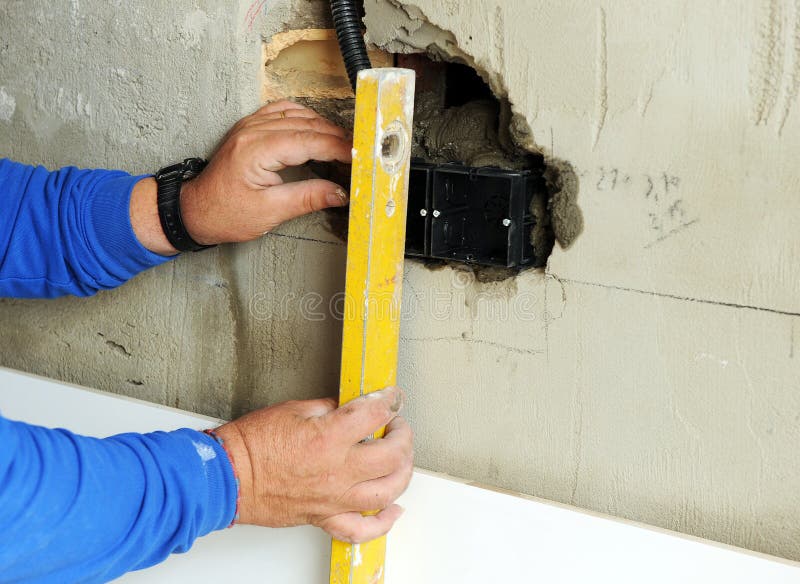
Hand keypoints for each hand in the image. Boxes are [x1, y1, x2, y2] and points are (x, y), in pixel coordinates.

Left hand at [131, 100, 351, 254]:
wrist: (194, 210)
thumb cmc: (224, 214)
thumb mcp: (270, 212)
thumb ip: (308, 198)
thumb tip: (340, 193)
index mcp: (257, 150)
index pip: (309, 141)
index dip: (339, 147)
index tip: (360, 156)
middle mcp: (253, 131)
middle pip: (307, 124)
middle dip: (337, 137)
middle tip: (359, 153)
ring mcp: (250, 126)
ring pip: (297, 114)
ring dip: (323, 127)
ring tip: (344, 144)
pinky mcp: (250, 128)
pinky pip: (282, 111)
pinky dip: (304, 118)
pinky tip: (317, 129)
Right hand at [214, 386, 413, 543]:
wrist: (228, 478)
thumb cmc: (251, 445)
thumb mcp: (293, 409)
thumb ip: (330, 408)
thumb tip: (351, 408)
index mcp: (329, 438)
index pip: (376, 415)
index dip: (391, 400)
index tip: (393, 397)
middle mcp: (337, 471)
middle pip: (393, 455)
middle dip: (404, 435)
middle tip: (398, 425)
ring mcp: (333, 498)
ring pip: (388, 491)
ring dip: (403, 472)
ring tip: (401, 458)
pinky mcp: (324, 517)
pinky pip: (362, 529)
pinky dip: (384, 522)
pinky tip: (393, 509)